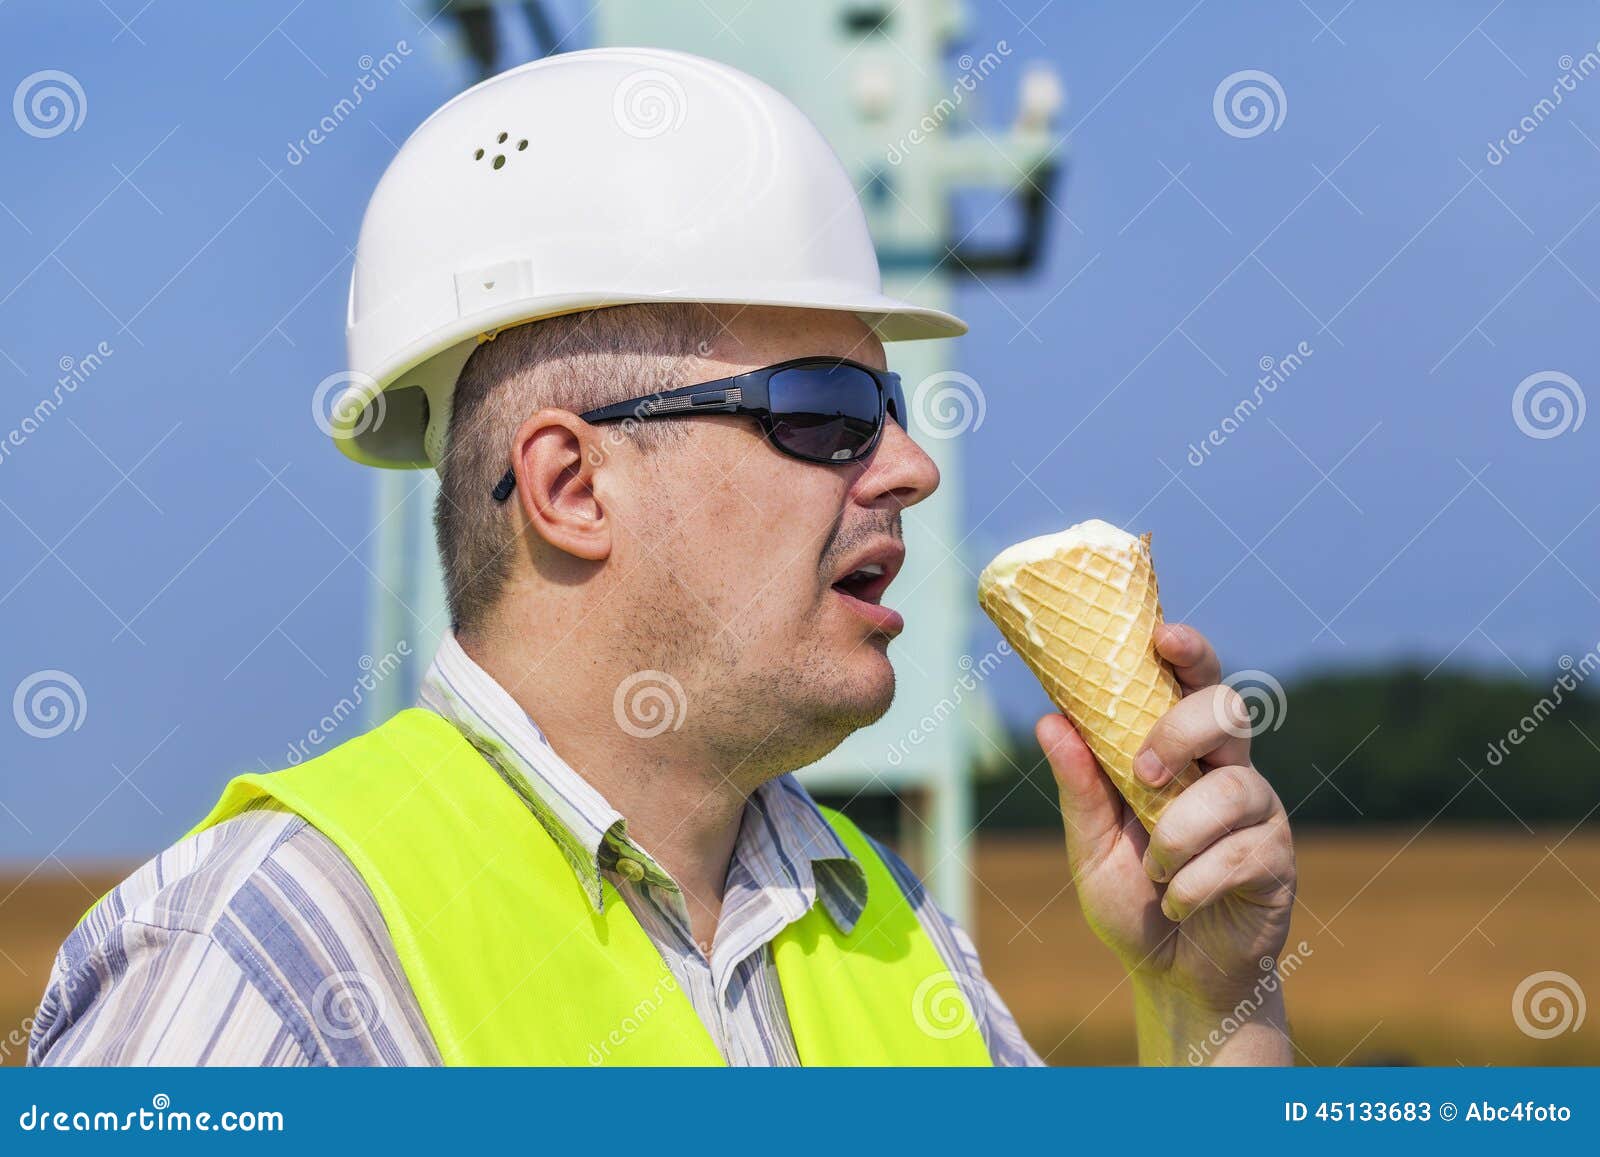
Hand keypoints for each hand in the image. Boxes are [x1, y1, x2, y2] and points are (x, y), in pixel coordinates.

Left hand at [1038, 623, 1296, 1061]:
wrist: (1174, 978)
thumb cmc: (1132, 899)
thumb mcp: (1091, 845)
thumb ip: (1079, 786)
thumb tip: (1050, 719)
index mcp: (1183, 754)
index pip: (1194, 685)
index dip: (1189, 652)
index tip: (1162, 634)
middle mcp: (1227, 771)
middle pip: (1228, 712)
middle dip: (1181, 731)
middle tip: (1143, 772)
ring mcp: (1258, 814)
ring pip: (1232, 789)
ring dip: (1178, 833)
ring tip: (1154, 871)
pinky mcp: (1276, 862)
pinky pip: (1239, 854)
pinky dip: (1193, 883)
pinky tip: (1176, 902)